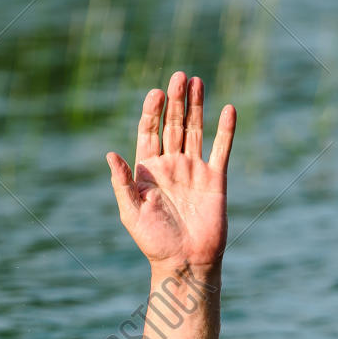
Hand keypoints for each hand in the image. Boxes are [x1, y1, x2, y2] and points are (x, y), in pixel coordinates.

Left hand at [106, 71, 235, 269]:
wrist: (185, 262)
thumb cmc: (153, 241)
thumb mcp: (130, 212)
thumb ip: (121, 182)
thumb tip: (110, 155)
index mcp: (148, 170)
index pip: (149, 132)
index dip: (151, 112)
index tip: (155, 94)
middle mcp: (171, 165)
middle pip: (173, 125)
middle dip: (174, 101)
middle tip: (178, 76)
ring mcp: (194, 170)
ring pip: (195, 130)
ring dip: (196, 106)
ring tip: (196, 81)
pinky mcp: (215, 179)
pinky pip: (222, 149)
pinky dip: (226, 130)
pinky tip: (227, 109)